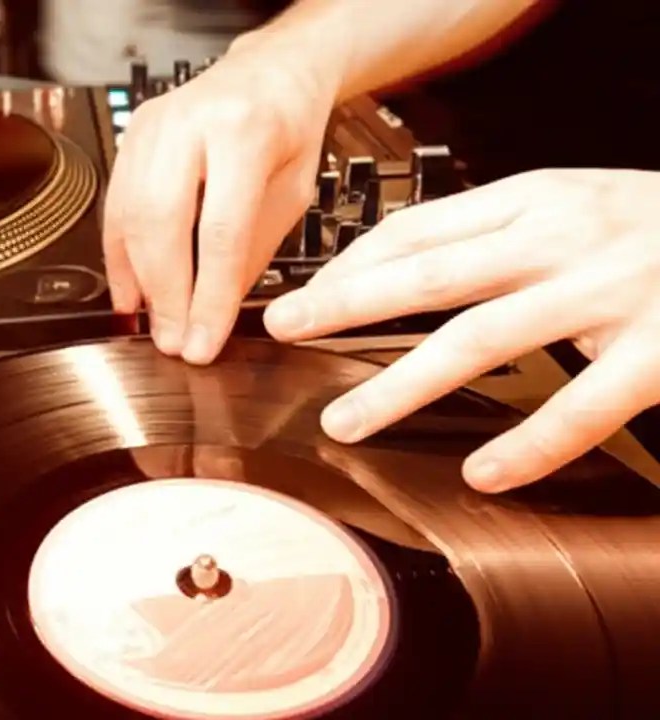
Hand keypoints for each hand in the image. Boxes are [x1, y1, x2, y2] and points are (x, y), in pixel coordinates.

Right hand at [102, 35, 338, 363]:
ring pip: (127, 215)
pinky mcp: (131, 135)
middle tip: (172, 339)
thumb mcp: (293, 192)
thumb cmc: (288, 125)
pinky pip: (115, 205)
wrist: (270, 72)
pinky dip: (119, 255)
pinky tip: (130, 290)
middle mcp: (189, 122)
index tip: (204, 340)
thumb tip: (214, 310)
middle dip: (164, 293)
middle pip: (160, 222)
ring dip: (136, 279)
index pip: (219, 230)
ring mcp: (153, 126)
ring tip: (151, 321)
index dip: (207, 295)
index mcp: (244, 130)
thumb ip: (252, 251)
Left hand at [263, 168, 659, 491]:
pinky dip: (531, 441)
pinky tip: (486, 473)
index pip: (419, 229)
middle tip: (286, 336)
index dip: (350, 266)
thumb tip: (400, 266)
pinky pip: (586, 403)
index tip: (301, 297)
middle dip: (345, 306)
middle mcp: (566, 237)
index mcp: (539, 200)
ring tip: (347, 422)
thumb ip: (497, 234)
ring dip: (403, 385)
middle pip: (430, 275)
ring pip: (484, 337)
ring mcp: (614, 290)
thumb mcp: (575, 207)